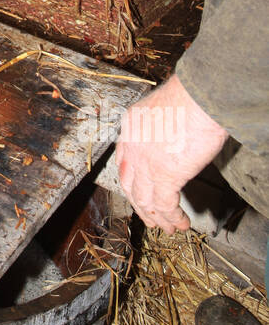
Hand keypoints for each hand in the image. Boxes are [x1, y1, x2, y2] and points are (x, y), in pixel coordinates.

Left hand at [115, 74, 228, 233]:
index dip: (130, 179)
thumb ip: (162, 125)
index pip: (123, 160)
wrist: (199, 96)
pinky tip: (180, 224)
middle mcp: (132, 145)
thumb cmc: (190, 95)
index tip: (137, 191)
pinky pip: (165, 205)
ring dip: (157, 217)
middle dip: (140, 205)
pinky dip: (172, 218)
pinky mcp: (165, 175)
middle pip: (130, 184)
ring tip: (168, 228)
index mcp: (131, 125)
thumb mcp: (164, 107)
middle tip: (149, 218)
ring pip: (145, 199)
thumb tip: (174, 136)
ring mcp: (146, 162)